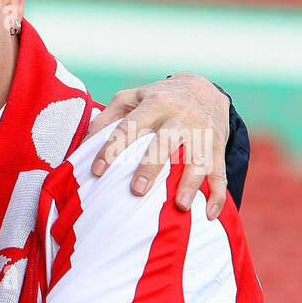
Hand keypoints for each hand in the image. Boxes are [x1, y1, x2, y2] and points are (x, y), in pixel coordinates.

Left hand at [86, 73, 230, 218]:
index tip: (97, 172)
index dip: (112, 149)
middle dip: (151, 167)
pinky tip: (209, 214)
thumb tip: (81, 146)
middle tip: (137, 191)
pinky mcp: (218, 145)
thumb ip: (106, 118)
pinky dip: (218, 193)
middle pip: (165, 143)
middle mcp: (180, 116)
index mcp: (154, 104)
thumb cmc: (157, 98)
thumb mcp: (131, 98)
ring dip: (190, 184)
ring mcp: (202, 131)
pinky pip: (219, 171)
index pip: (128, 127)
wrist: (204, 88)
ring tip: (180, 206)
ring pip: (198, 159)